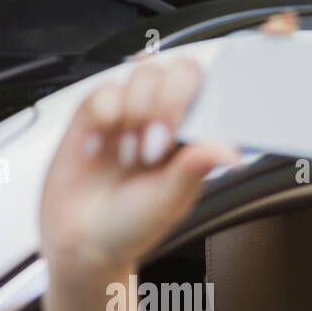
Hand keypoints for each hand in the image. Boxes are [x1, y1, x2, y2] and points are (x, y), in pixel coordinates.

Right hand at [38, 56, 240, 286]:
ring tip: (129, 156)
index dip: (207, 101)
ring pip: (144, 72)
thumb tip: (231, 152)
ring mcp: (132, 111)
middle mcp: (167, 119)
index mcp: (195, 140)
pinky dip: (104, 117)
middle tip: (156, 146)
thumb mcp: (169, 202)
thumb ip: (195, 169)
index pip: (214, 95)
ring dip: (137, 113)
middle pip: (182, 70)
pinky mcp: (96, 111)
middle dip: (170, 103)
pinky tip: (100, 148)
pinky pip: (105, 88)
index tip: (191, 128)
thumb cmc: (131, 225)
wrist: (80, 240)